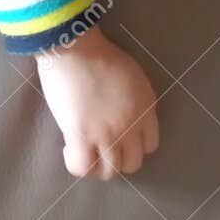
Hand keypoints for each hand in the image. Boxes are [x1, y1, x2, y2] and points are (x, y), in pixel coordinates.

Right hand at [34, 26, 158, 179]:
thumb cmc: (100, 54)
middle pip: (132, 163)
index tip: (119, 138)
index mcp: (146, 109)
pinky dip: (77, 165)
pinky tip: (69, 149)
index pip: (150, 145)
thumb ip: (133, 101)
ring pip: (109, 172)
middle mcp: (131, 127)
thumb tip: (119, 114)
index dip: (133, 145)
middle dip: (117, 160)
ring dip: (97, 167)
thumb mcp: (132, 77)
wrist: (76, 48)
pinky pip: (82, 167)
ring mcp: (107, 134)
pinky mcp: (81, 136)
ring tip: (84, 151)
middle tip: (100, 148)